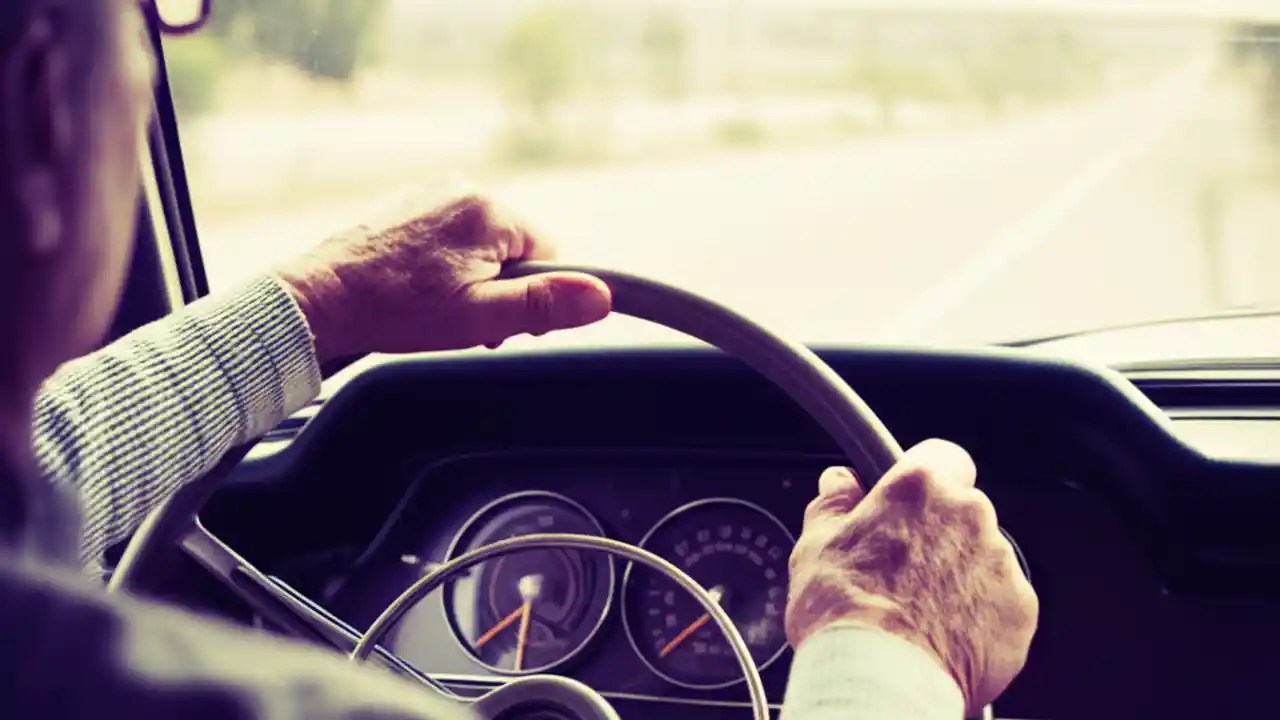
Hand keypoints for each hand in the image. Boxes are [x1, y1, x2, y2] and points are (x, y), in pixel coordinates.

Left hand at [276, 192, 611, 363]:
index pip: (549, 255)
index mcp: (490, 210)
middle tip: (461, 317)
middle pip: (515, 248)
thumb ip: (544, 305)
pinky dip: (443, 265)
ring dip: (471, 278)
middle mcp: (463, 188)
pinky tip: (416, 289)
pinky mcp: (408, 205)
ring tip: (433, 305)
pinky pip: (450, 236)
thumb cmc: (397, 311)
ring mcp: (432, 193)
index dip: (532, 295)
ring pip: (482, 245)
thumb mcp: (480, 318)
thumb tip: (602, 296)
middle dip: (499, 287)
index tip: (497, 318)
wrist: (320, 301)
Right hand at [785, 439, 1037, 714]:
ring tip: (919, 610)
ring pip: (983, 557)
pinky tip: (943, 634)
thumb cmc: (845, 614)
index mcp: (921, 488)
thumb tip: (840, 482)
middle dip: (938, 532)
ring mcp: (1000, 563)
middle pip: (963, 511)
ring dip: (959, 573)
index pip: (942, 456)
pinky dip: (979, 615)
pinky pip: (1001, 602)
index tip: (908, 502)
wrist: (881, 679)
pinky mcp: (1020, 611)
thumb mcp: (814, 546)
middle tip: (901, 567)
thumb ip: (833, 504)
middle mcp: (969, 516)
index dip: (925, 479)